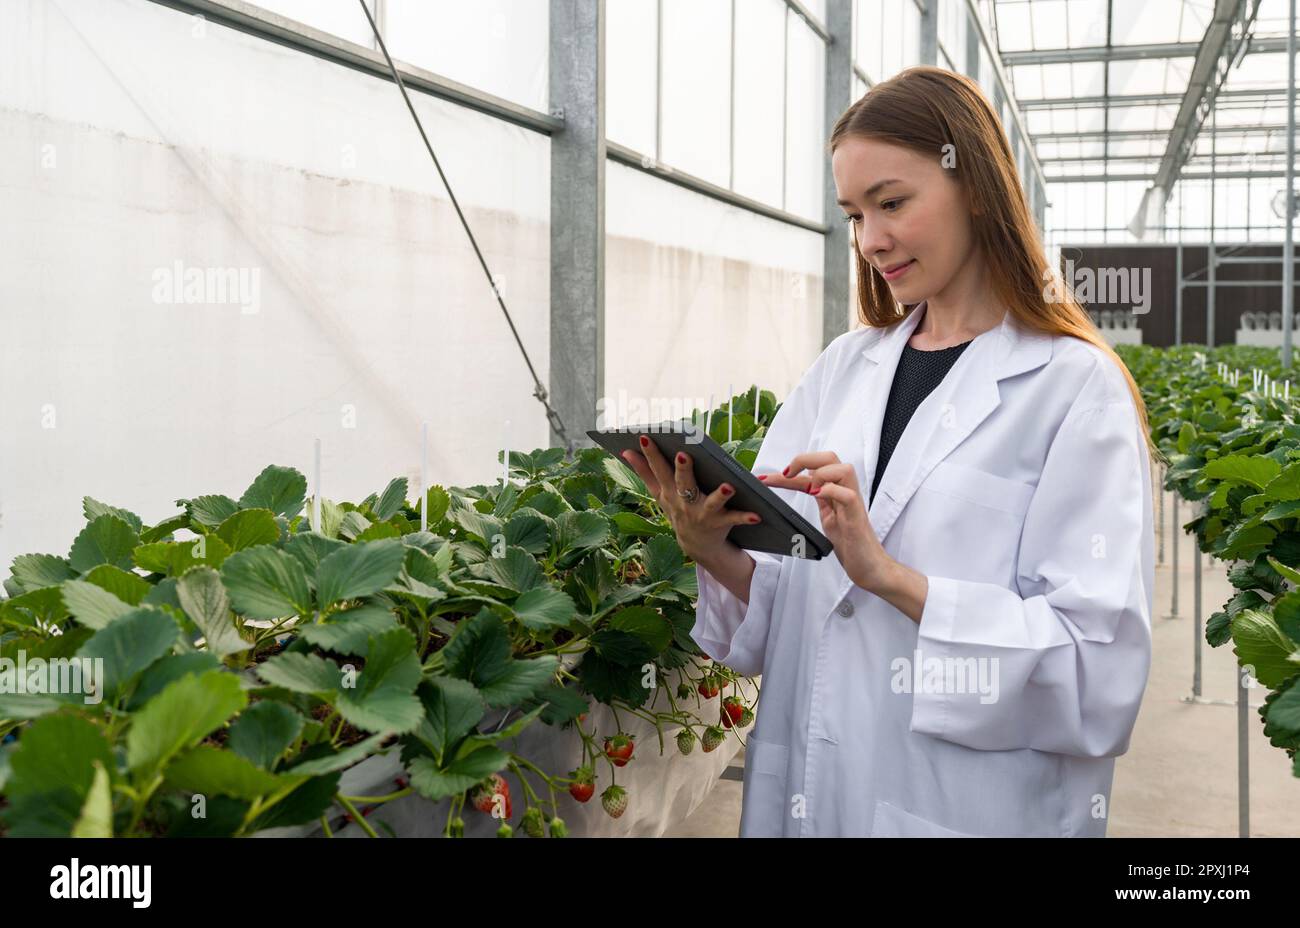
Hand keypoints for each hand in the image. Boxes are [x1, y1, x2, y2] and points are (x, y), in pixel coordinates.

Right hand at [617, 435, 761, 562]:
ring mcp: (703, 515)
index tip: (646, 437)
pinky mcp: (721, 523)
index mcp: (669, 492)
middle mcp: (684, 503)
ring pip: (711, 503)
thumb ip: (644, 472)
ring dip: (720, 496)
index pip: (659, 469)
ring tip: (728, 486)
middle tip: (684, 455)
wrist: (697, 545)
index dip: (651, 454)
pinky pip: (735, 519)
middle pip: (684, 484)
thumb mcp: (659, 493)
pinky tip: (758, 514)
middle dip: (683, 471)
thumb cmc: (678, 509)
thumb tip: (626, 451)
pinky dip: (746, 517)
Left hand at [759, 451, 891, 591]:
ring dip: (820, 474)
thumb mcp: (828, 517)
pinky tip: (818, 495)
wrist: (870, 567)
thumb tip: (802, 483)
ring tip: (809, 490)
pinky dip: (831, 491)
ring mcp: (853, 504)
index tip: (767, 477)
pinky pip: (848, 495)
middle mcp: (845, 492)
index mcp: (836, 491)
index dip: (790, 469)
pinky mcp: (857, 518)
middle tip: (786, 474)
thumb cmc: (851, 543)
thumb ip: (820, 499)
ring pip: (844, 469)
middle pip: (831, 458)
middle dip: (805, 459)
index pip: (814, 469)